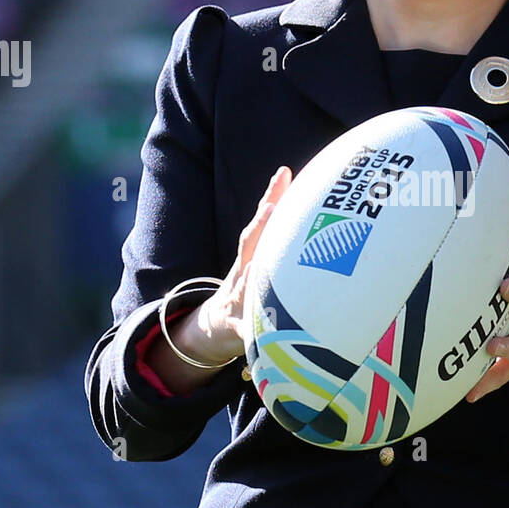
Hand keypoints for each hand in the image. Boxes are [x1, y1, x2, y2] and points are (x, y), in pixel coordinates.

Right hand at [195, 166, 292, 361]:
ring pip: (247, 286)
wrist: (217, 324)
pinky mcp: (243, 329)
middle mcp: (244, 272)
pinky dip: (253, 332)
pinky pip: (249, 331)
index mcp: (252, 254)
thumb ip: (274, 223)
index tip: (283, 175)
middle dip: (259, 227)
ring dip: (253, 278)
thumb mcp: (259, 253)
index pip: (262, 222)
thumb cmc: (249, 282)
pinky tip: (260, 330)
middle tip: (271, 208)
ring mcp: (240, 299)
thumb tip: (291, 181)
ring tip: (258, 268)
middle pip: (249, 246)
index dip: (271, 198)